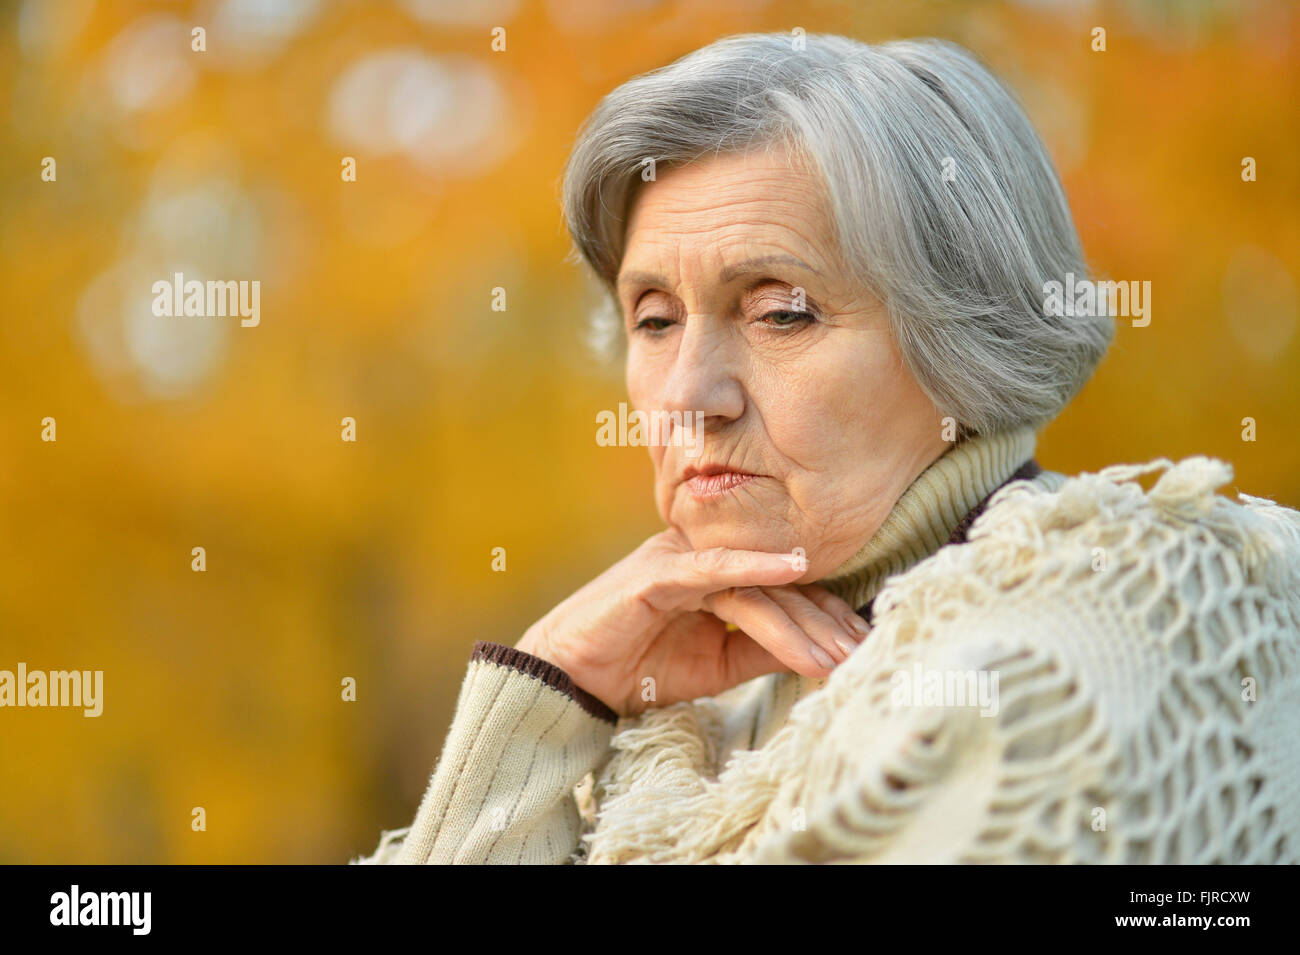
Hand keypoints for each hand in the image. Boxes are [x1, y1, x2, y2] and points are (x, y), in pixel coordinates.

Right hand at [515, 528, 870, 716]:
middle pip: (779, 585)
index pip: (785, 589)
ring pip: (755, 586)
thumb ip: (763, 647)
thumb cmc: (640, 669)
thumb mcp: (719, 662)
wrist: (572, 681)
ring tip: (836, 654)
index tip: (865, 644)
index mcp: (718, 573)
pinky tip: (794, 567)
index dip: (828, 615)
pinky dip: (755, 566)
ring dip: (800, 621)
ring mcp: (680, 557)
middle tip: (863, 655)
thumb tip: (821, 649)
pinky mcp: (658, 570)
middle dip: (825, 624)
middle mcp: (703, 555)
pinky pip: (714, 568)